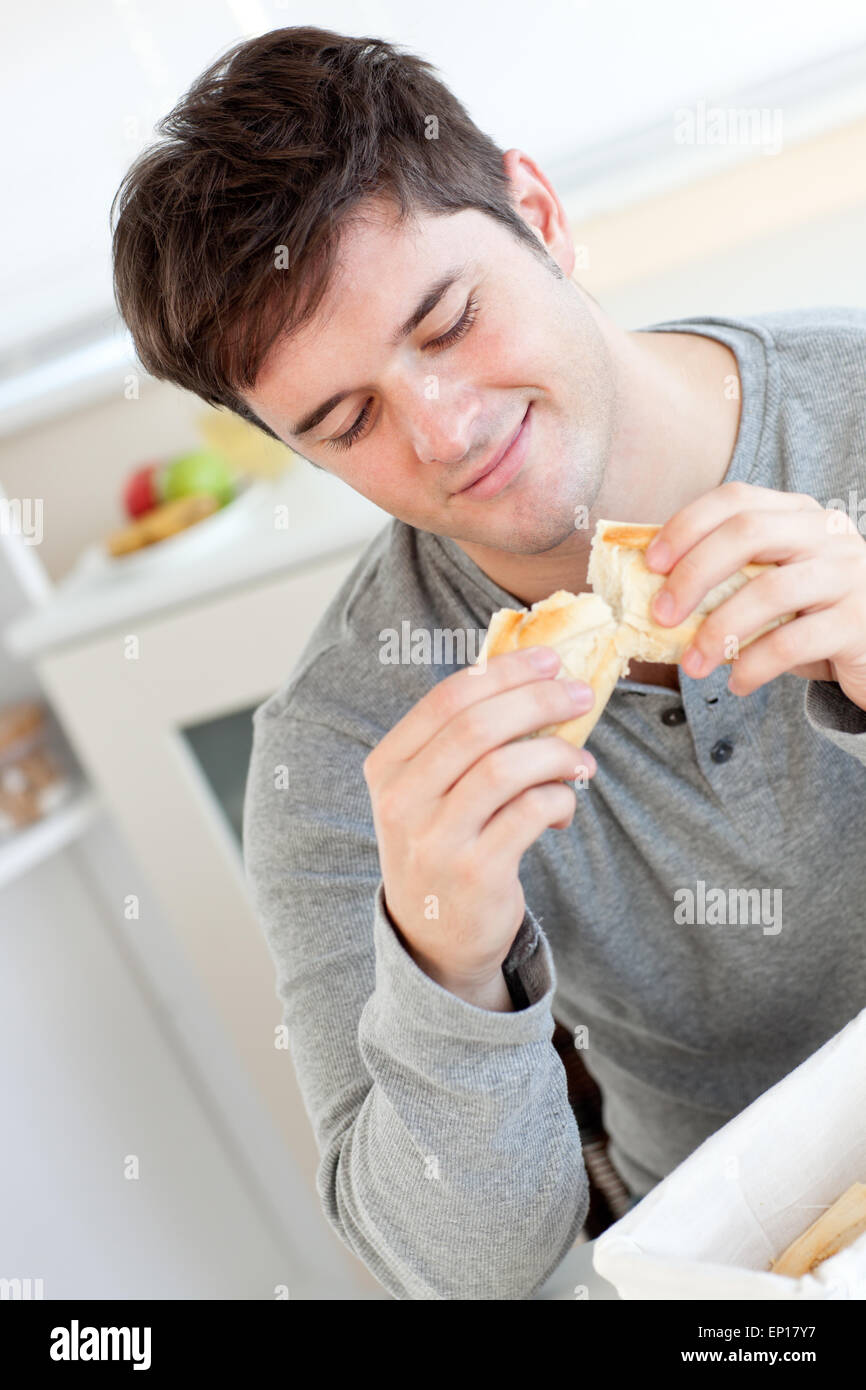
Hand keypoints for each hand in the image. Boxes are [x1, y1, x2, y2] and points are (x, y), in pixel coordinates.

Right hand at [362, 646, 596, 1002]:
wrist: (433, 937)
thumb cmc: (444, 843)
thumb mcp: (429, 791)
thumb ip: (463, 741)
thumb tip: (536, 678)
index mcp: (388, 766)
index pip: (448, 699)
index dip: (506, 672)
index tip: (551, 661)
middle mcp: (402, 800)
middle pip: (478, 727)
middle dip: (540, 701)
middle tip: (581, 696)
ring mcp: (435, 840)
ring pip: (506, 768)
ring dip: (557, 755)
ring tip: (581, 762)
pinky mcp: (475, 873)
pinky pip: (530, 814)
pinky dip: (560, 801)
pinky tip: (564, 808)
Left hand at [643, 480, 865, 710]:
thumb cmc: (811, 617)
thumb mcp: (770, 585)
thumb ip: (728, 576)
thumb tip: (651, 588)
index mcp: (797, 514)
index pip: (735, 499)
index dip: (686, 526)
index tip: (651, 564)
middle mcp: (826, 533)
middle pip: (748, 533)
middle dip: (694, 574)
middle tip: (661, 615)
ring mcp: (848, 573)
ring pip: (770, 590)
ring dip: (718, 630)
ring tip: (693, 665)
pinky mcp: (859, 622)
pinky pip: (793, 642)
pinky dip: (754, 665)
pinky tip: (737, 683)